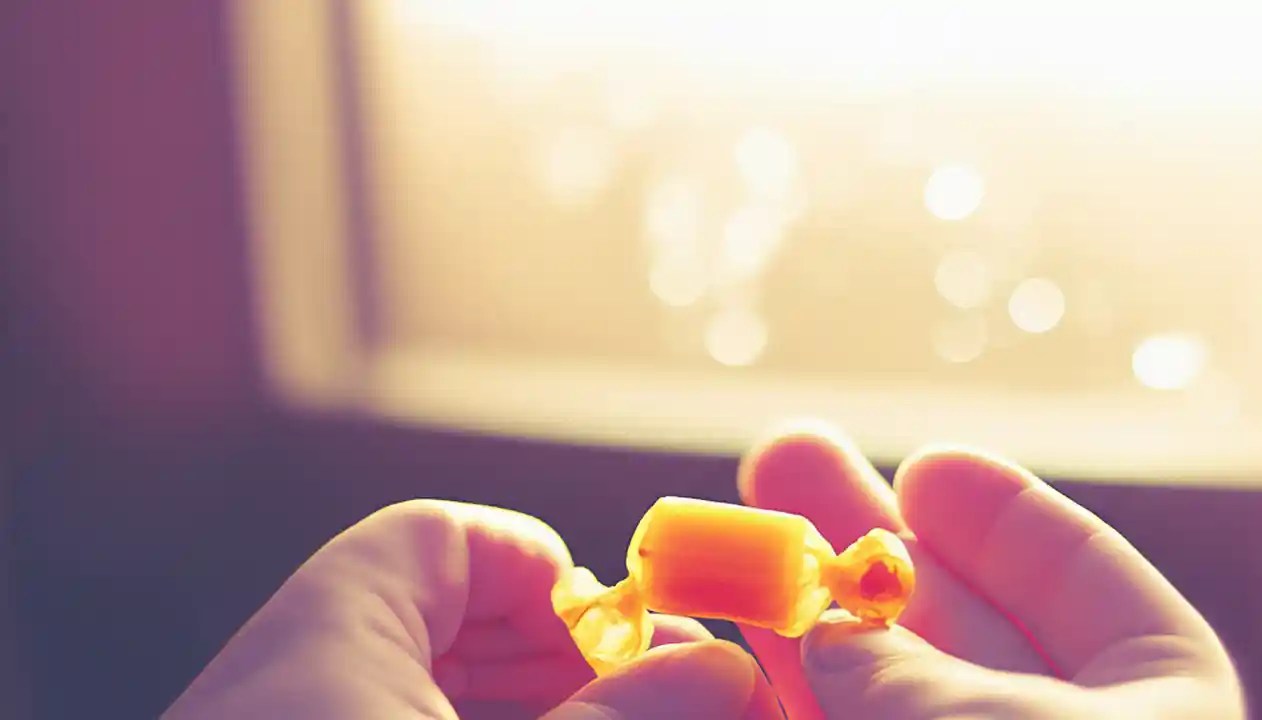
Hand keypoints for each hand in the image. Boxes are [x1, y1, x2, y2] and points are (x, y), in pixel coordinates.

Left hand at [164, 500, 781, 719]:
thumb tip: (723, 669)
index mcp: (332, 634)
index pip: (440, 539)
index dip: (542, 569)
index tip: (622, 632)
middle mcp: (300, 675)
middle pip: (446, 620)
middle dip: (562, 657)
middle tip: (660, 697)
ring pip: (431, 692)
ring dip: (532, 710)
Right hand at [737, 422, 1242, 719]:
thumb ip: (909, 668)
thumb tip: (827, 628)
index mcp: (1158, 711)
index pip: (1089, 586)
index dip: (1004, 518)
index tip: (928, 465)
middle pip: (958, 624)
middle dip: (866, 538)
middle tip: (788, 461)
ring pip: (880, 687)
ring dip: (801, 602)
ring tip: (722, 527)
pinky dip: (783, 694)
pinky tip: (727, 636)